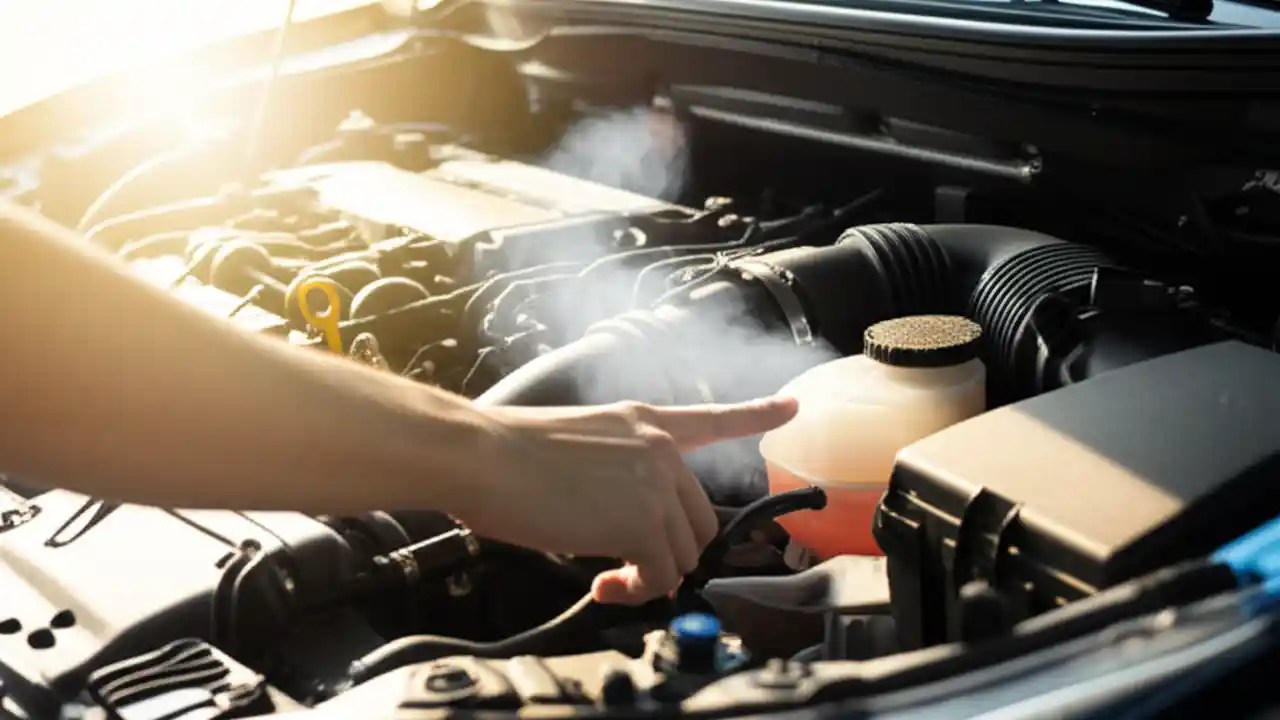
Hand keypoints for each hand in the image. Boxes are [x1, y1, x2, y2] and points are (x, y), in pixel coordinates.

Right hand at [458, 397, 797, 604]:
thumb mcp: (576, 445)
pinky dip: (636, 591)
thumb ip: (613, 473)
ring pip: (682, 552)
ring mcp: (655, 484)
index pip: (713, 418)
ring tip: (608, 579)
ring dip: (649, 576)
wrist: (482, 455)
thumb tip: (616, 520)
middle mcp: (658, 448)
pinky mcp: (642, 523)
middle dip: (669, 550)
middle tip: (625, 569)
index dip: (756, 414)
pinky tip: (604, 585)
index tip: (792, 406)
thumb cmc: (506, 453)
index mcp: (642, 422)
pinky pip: (661, 575)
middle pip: (698, 518)